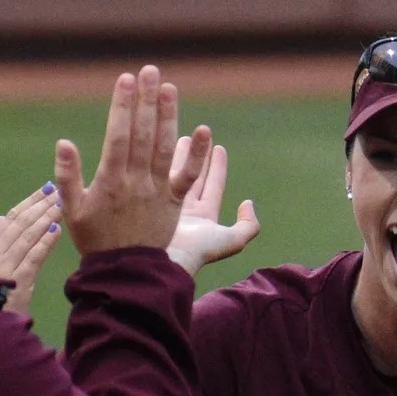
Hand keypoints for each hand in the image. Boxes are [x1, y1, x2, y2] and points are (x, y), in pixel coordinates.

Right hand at [0, 185, 64, 310]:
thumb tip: (2, 217)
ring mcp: (4, 266)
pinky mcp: (17, 280)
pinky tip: (57, 230)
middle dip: (41, 206)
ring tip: (61, 206)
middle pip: (20, 223)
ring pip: (28, 236)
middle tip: (59, 192)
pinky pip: (33, 256)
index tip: (45, 190)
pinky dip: (45, 242)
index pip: (11, 219)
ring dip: (46, 219)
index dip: (30, 202)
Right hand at [54, 68, 211, 258]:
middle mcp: (136, 183)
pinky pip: (189, 176)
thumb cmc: (93, 239)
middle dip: (146, 101)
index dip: (122, 106)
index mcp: (109, 182)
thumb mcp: (71, 210)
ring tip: (169, 87)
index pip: (118, 136)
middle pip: (144, 135)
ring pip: (166, 148)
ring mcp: (158, 191)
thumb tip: (63, 142)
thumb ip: (67, 176)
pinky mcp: (175, 202)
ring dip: (169, 117)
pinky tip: (205, 130)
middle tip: (150, 70)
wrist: (124, 273)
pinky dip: (198, 155)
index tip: (126, 79)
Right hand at [165, 141, 259, 276]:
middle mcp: (185, 211)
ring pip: (174, 175)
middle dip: (196, 156)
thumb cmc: (197, 252)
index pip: (213, 185)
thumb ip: (248, 226)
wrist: (162, 261)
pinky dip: (158, 164)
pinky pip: (156, 178)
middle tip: (196, 134)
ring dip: (178, 155)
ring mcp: (165, 208)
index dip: (217, 166)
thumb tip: (248, 203)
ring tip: (179, 135)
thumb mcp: (231, 241)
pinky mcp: (149, 204)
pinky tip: (156, 148)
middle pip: (193, 177)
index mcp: (204, 217)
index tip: (218, 147)